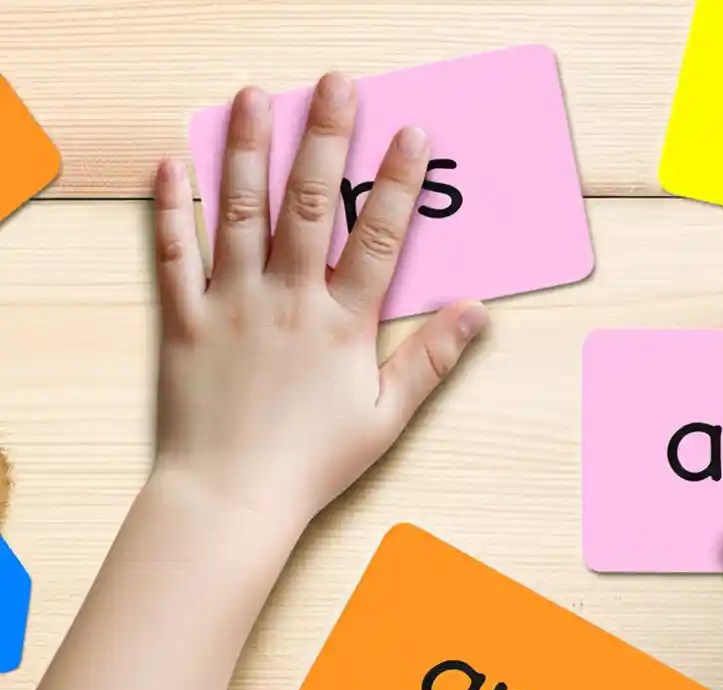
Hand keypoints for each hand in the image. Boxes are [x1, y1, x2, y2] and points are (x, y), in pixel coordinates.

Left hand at [150, 73, 487, 526]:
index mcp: (342, 322)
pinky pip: (173, 255)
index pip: (379, 236)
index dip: (398, 180)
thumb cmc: (313, 461)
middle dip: (325, 136)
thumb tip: (477, 312)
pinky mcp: (184, 321)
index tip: (411, 131)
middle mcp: (287, 300)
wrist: (230, 497)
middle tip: (334, 84)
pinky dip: (170, 207)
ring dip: (248, 150)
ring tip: (254, 97)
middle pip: (309, 203)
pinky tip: (171, 163)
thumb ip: (432, 358)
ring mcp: (231, 305)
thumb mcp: (387, 415)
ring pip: (239, 213)